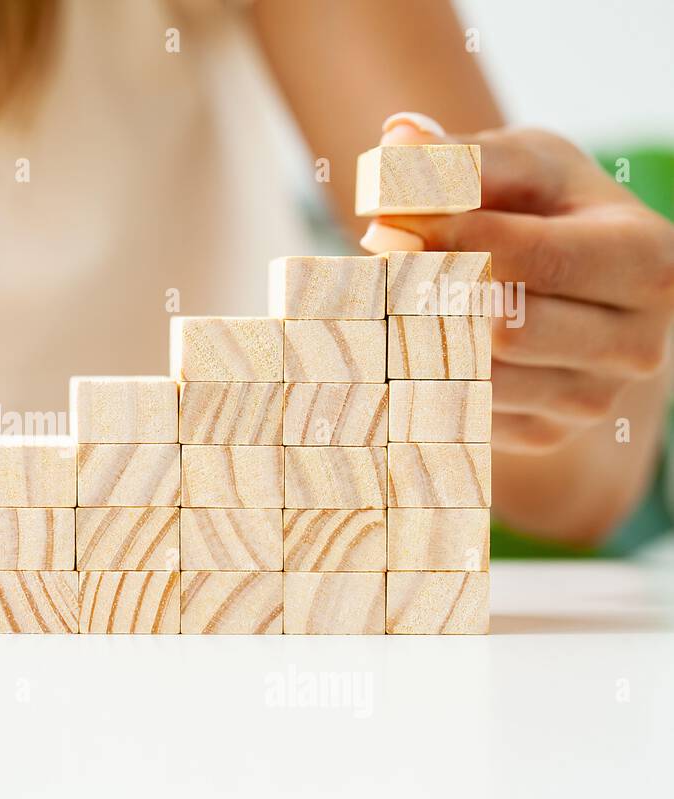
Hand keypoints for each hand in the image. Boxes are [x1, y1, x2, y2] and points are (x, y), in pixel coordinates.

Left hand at [360, 112, 673, 454]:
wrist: (568, 289)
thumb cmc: (543, 211)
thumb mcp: (520, 167)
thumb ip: (463, 157)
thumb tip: (398, 139)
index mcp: (647, 262)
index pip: (528, 257)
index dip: (446, 239)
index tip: (385, 224)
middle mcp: (636, 344)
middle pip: (503, 328)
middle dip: (427, 294)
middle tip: (376, 263)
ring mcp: (593, 400)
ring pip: (477, 380)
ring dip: (412, 340)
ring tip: (383, 296)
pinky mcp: (546, 435)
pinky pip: (464, 414)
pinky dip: (418, 379)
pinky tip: (401, 341)